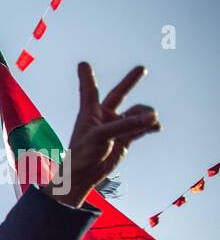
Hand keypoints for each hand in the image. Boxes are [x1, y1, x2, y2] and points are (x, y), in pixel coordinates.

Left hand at [61, 62, 159, 203]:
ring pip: (135, 114)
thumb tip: (152, 117)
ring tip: (152, 120)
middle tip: (141, 68)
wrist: (85, 175)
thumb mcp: (102, 136)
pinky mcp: (125, 139)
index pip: (89, 90)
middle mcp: (103, 116)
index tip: (82, 64)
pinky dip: (150, 126)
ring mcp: (115, 127)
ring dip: (145, 115)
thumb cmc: (84, 154)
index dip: (86, 77)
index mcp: (89, 112)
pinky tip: (156, 127)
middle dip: (130, 82)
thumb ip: (126, 125)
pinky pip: (141, 128)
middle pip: (118, 94)